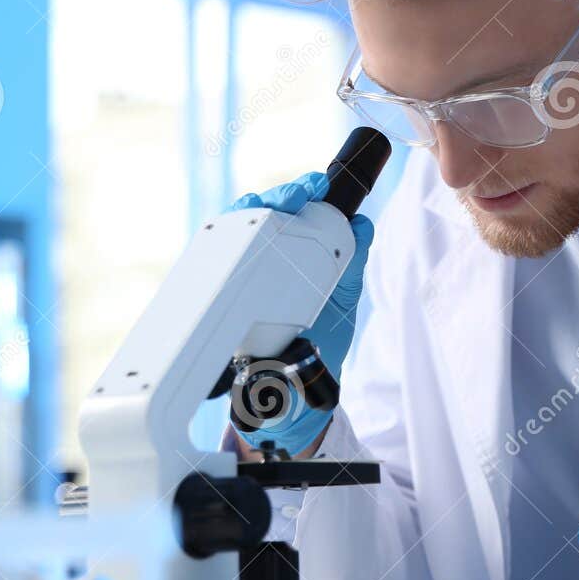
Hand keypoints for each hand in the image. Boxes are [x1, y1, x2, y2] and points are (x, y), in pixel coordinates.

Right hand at [224, 171, 374, 454]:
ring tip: (276, 204)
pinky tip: (238, 226)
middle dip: (279, 194)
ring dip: (253, 208)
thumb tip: (364, 223)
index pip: (293, 213)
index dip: (303, 192)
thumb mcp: (343, 299)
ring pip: (237, 229)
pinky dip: (222, 239)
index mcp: (295, 256)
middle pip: (263, 213)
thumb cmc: (320, 345)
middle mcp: (265, 261)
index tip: (318, 185)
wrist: (298, 394)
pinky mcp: (221, 296)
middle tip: (299, 193)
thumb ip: (353, 264)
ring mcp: (241, 277)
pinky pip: (214, 260)